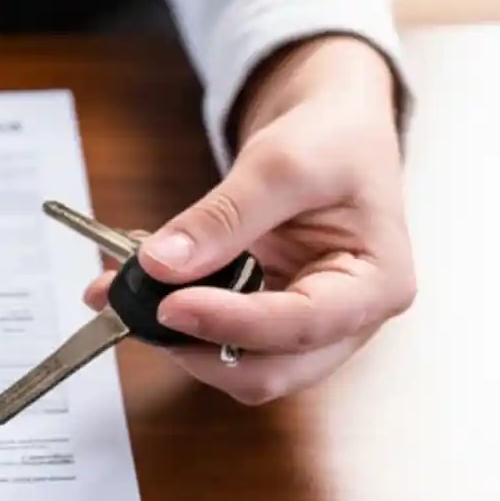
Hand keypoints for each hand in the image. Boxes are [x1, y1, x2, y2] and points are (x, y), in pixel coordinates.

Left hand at [86, 36, 415, 403]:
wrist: (331, 129)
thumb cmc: (333, 140)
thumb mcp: (281, 163)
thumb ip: (223, 216)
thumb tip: (161, 264)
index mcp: (377, 285)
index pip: (302, 326)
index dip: (231, 324)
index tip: (170, 305)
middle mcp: (346, 321)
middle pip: (269, 371)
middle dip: (197, 347)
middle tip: (138, 308)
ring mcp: (303, 328)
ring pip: (233, 364)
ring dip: (174, 337)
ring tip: (122, 289)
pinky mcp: (264, 320)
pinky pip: (214, 337)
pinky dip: (172, 318)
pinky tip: (137, 283)